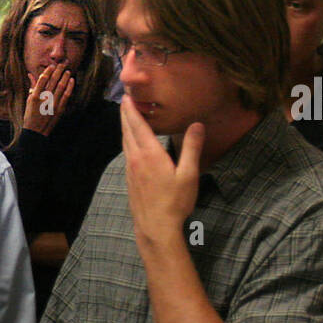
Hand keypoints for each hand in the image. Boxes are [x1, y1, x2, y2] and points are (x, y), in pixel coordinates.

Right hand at [23, 65, 73, 135]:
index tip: (52, 65)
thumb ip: (32, 86)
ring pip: (61, 86)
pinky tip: (71, 80)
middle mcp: (44, 99)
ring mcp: (53, 104)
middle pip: (53, 80)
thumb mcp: (29, 100)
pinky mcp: (60, 109)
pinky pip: (66, 95)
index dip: (48, 71)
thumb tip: (30, 74)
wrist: (36, 132)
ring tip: (67, 69)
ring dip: (65, 76)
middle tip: (63, 63)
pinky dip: (70, 86)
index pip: (42, 79)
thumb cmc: (30, 115)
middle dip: (58, 70)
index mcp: (35, 96)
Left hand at [120, 97, 203, 246]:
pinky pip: (126, 153)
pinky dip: (127, 140)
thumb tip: (198, 124)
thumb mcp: (189, 174)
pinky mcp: (130, 179)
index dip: (132, 109)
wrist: (155, 227)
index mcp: (149, 154)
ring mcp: (130, 169)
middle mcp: (135, 159)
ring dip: (125, 126)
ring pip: (125, 141)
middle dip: (125, 113)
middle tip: (125, 98)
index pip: (137, 125)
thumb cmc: (174, 202)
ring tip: (126, 115)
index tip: (127, 95)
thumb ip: (192, 148)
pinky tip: (131, 142)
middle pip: (127, 130)